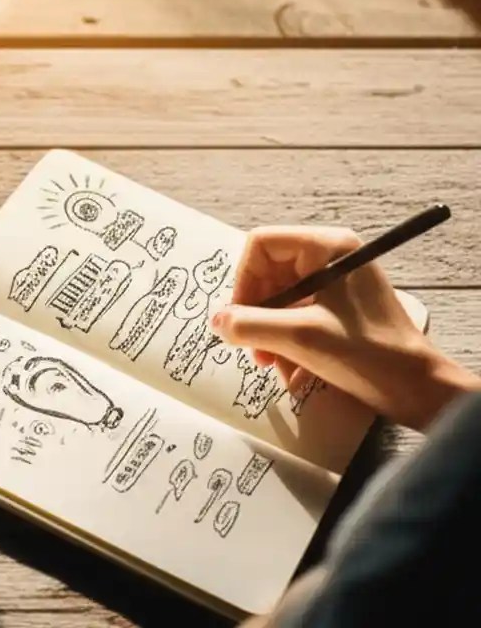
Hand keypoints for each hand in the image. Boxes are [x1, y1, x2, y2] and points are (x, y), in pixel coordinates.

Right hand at [209, 226, 479, 429]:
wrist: (417, 387)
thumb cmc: (366, 354)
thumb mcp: (299, 338)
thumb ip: (249, 325)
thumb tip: (215, 321)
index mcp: (326, 247)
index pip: (260, 245)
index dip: (242, 281)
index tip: (238, 318)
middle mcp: (331, 256)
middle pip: (268, 273)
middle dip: (256, 313)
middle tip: (255, 348)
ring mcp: (337, 282)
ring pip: (279, 298)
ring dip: (269, 332)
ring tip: (272, 364)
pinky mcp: (340, 306)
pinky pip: (297, 314)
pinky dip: (287, 340)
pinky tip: (292, 369)